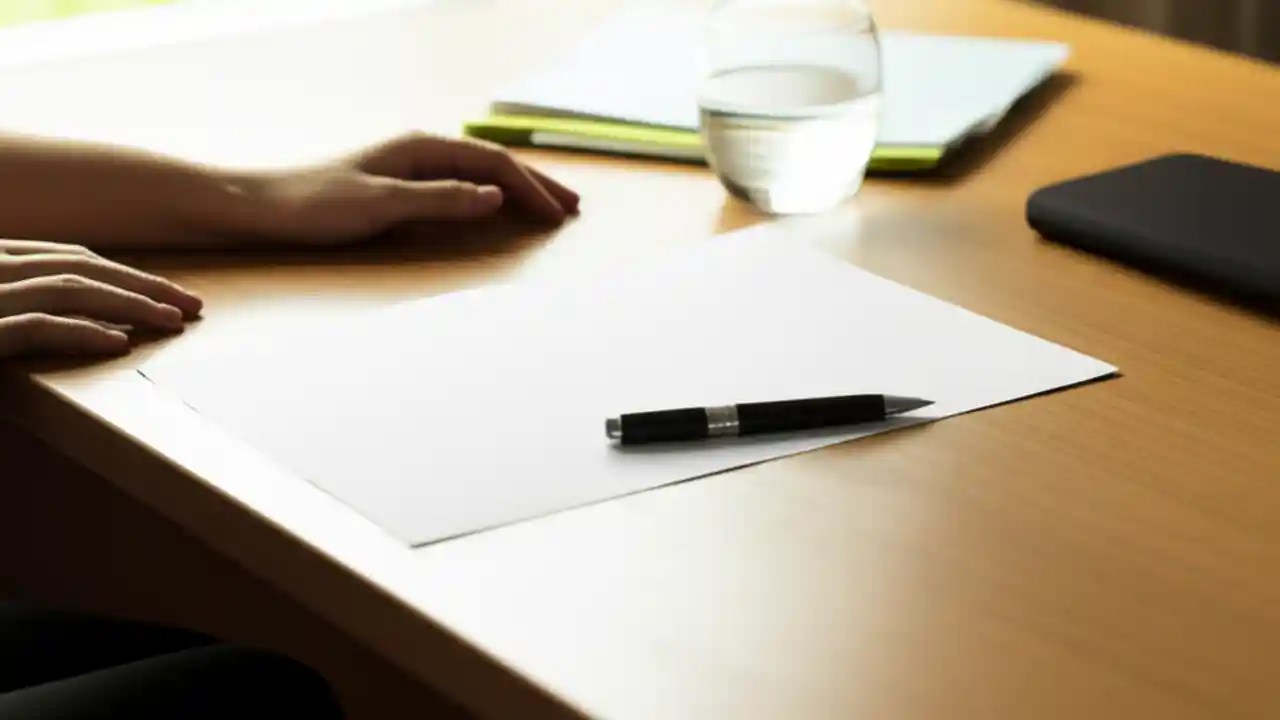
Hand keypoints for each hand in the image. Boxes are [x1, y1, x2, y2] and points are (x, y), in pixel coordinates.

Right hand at [0, 240, 201, 358]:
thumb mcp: (1, 302)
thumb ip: (27, 294)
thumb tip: (88, 312)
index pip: (72, 260)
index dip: (127, 275)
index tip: (169, 292)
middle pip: (82, 268)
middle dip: (143, 285)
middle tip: (192, 304)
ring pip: (70, 289)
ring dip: (130, 304)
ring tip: (172, 321)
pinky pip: (37, 327)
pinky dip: (82, 331)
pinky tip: (121, 343)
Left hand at [247, 133, 580, 243]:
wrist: (263, 207)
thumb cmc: (316, 204)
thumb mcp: (383, 204)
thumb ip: (441, 198)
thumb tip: (496, 195)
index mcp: (421, 147)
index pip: (493, 164)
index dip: (531, 188)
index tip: (558, 217)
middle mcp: (420, 150)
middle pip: (494, 163)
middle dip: (536, 183)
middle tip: (573, 207)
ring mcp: (410, 166)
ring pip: (480, 173)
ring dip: (518, 189)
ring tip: (548, 207)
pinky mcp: (399, 185)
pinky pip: (461, 185)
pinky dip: (491, 196)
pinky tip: (498, 208)